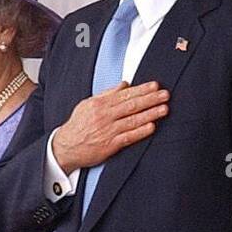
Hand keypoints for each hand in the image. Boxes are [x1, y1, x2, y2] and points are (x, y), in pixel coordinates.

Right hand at [52, 80, 169, 172]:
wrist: (66, 147)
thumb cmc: (78, 126)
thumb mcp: (88, 104)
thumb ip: (107, 94)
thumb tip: (125, 84)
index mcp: (100, 104)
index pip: (125, 94)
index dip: (142, 90)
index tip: (155, 86)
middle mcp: (105, 116)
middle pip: (131, 105)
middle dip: (150, 99)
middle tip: (165, 94)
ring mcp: (108, 131)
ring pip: (132, 120)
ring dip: (150, 114)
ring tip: (164, 109)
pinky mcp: (110, 145)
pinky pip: (128, 137)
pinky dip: (140, 131)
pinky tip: (151, 126)